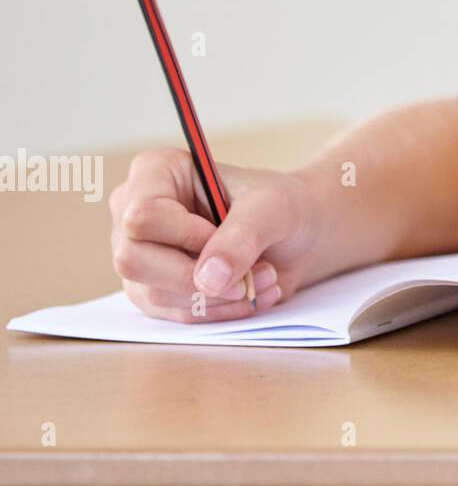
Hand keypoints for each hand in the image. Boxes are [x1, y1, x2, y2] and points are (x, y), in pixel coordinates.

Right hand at [108, 148, 323, 322]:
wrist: (297, 236)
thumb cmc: (280, 206)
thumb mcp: (272, 208)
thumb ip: (242, 236)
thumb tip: (209, 279)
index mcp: (156, 172)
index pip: (142, 215)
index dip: (185, 235)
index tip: (223, 235)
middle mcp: (135, 212)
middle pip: (133, 258)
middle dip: (197, 276)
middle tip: (252, 272)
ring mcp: (141, 254)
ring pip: (153, 293)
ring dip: (217, 296)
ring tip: (264, 278)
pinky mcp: (155, 290)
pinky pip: (173, 314)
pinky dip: (218, 311)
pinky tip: (250, 295)